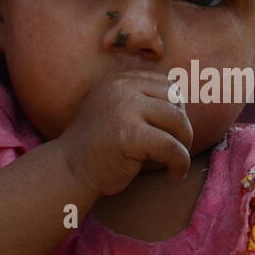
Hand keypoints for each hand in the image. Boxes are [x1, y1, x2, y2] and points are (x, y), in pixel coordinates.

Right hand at [57, 68, 193, 196]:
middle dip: (182, 125)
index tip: (170, 132)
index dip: (177, 109)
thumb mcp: (118, 111)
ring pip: (178, 121)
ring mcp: (124, 109)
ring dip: (184, 144)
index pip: (167, 84)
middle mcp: (122, 88)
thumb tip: (184, 100)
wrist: (69, 170)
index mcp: (120, 80)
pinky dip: (181, 162)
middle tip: (176, 148)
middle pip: (176, 99)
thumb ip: (143, 101)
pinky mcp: (129, 134)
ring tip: (175, 161)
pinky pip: (172, 146)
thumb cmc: (99, 147)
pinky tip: (175, 173)